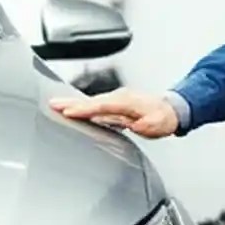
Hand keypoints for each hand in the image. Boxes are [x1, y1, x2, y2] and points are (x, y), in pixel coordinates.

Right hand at [48, 88, 179, 138]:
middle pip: (92, 101)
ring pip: (91, 102)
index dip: (85, 109)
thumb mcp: (157, 125)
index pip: (102, 106)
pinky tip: (72, 109)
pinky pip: (95, 105)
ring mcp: (116, 99)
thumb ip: (144, 126)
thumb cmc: (163, 118)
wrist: (171, 110)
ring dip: (74, 103)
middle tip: (52, 103)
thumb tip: (135, 126)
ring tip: (55, 105)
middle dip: (72, 103)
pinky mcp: (115, 103)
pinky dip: (82, 106)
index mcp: (127, 102)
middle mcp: (120, 97)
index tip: (69, 111)